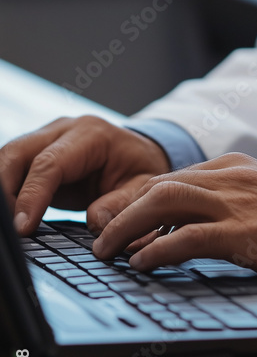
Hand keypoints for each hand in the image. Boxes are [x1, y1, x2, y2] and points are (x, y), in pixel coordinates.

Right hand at [0, 116, 170, 234]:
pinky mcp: (38, 154)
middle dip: (6, 189)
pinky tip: (12, 214)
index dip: (32, 196)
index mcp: (91, 134)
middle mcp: (64, 130)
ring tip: (10, 224)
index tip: (23, 227)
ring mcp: (47, 138)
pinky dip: (9, 190)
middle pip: (17, 153)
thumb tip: (95, 223)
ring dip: (5, 190)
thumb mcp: (143, 187)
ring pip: (9, 157)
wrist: (140, 154)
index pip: (49, 163)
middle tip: (9, 227)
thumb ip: (121, 205)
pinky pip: (13, 169)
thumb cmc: (141, 168)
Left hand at [92, 153, 256, 305]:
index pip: (172, 178)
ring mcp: (241, 202)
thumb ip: (228, 210)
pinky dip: (158, 249)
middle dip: (121, 210)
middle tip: (99, 236)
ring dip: (128, 226)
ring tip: (107, 250)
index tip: (114, 223)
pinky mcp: (249, 233)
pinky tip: (141, 263)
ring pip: (165, 201)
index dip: (136, 201)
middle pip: (159, 184)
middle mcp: (234, 178)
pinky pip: (190, 237)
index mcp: (237, 169)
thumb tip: (184, 234)